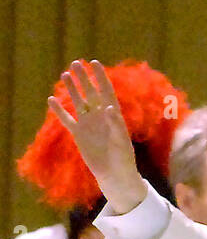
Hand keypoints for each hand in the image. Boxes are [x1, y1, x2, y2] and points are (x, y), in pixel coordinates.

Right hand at [47, 60, 147, 214]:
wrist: (114, 174)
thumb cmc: (123, 158)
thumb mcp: (122, 141)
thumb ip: (115, 123)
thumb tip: (108, 107)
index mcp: (112, 115)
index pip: (106, 91)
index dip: (100, 77)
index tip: (94, 63)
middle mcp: (99, 116)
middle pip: (90, 92)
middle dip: (83, 78)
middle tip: (75, 63)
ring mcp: (88, 124)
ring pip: (78, 102)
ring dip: (72, 89)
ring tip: (64, 74)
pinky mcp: (78, 134)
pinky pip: (67, 119)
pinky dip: (59, 110)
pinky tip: (51, 99)